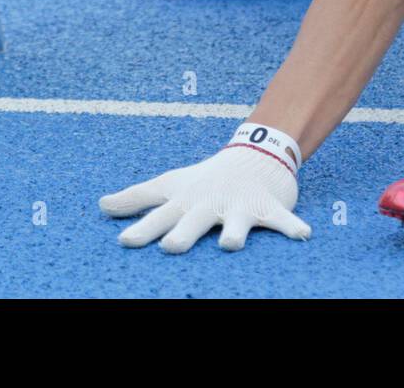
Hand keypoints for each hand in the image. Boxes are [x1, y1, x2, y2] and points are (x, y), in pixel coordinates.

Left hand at [99, 123, 310, 252]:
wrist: (254, 155)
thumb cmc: (204, 179)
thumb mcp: (171, 185)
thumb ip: (138, 198)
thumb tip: (101, 205)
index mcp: (186, 201)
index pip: (160, 216)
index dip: (142, 229)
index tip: (123, 242)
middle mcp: (210, 204)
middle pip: (194, 221)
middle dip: (183, 233)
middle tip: (171, 247)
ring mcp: (239, 206)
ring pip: (238, 222)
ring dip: (235, 232)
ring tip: (231, 244)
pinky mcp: (268, 208)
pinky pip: (282, 220)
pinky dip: (293, 227)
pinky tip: (303, 235)